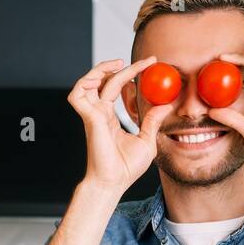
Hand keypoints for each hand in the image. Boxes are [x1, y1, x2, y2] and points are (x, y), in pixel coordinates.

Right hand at [68, 57, 174, 193]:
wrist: (113, 183)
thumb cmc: (126, 168)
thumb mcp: (146, 141)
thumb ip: (152, 121)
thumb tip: (166, 105)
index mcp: (109, 117)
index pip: (116, 87)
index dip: (131, 72)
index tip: (150, 63)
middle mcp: (98, 113)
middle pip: (102, 80)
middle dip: (117, 65)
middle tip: (143, 61)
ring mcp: (92, 115)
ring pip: (87, 82)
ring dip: (99, 69)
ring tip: (118, 64)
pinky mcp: (90, 119)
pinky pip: (77, 95)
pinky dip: (85, 83)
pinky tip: (101, 80)